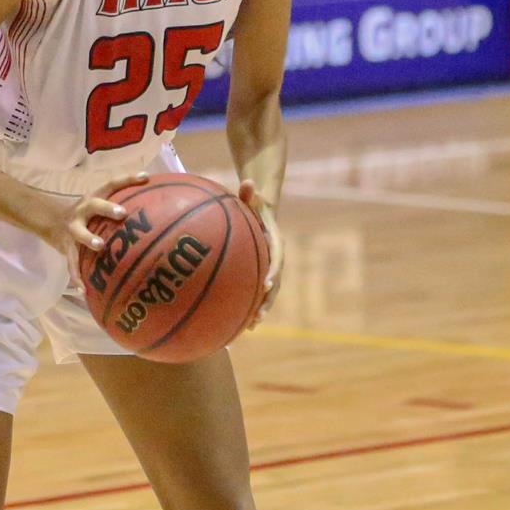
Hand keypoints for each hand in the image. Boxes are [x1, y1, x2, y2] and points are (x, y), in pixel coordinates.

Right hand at [36, 172, 147, 287]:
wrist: (51, 223)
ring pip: (79, 233)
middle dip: (107, 208)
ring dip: (88, 238)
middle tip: (122, 213)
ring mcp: (73, 229)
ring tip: (99, 246)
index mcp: (93, 198)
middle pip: (94, 205)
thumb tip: (156, 211)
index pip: (112, 184)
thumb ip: (121, 206)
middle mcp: (82, 211)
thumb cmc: (88, 216)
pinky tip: (85, 290)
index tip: (146, 177)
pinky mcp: (66, 247)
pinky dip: (77, 276)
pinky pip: (72, 263)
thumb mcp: (99, 207)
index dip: (128, 179)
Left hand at [238, 180, 283, 327]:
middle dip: (266, 302)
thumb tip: (248, 181)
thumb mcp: (252, 196)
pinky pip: (252, 290)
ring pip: (266, 293)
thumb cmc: (253, 203)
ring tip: (248, 328)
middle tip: (258, 317)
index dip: (273, 272)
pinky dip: (245, 304)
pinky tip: (232, 320)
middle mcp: (275, 259)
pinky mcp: (258, 272)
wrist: (263, 210)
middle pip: (274, 284)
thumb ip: (249, 192)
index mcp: (275, 242)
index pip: (277, 259)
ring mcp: (268, 267)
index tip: (266, 284)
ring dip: (258, 310)